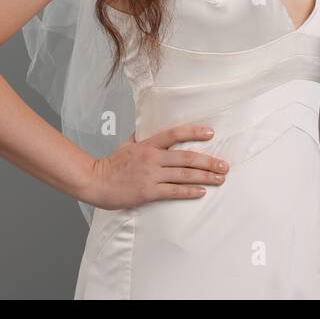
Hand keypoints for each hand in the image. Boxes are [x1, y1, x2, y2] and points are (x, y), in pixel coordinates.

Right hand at [83, 122, 228, 209]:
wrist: (95, 182)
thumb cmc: (111, 164)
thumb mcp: (126, 145)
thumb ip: (140, 137)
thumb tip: (148, 126)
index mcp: (147, 145)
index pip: (174, 134)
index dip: (194, 132)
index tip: (211, 133)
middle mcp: (152, 158)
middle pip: (186, 157)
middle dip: (209, 161)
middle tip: (224, 165)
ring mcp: (150, 175)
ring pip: (184, 175)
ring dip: (205, 177)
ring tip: (220, 178)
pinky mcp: (148, 192)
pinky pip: (174, 191)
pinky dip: (190, 191)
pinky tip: (202, 191)